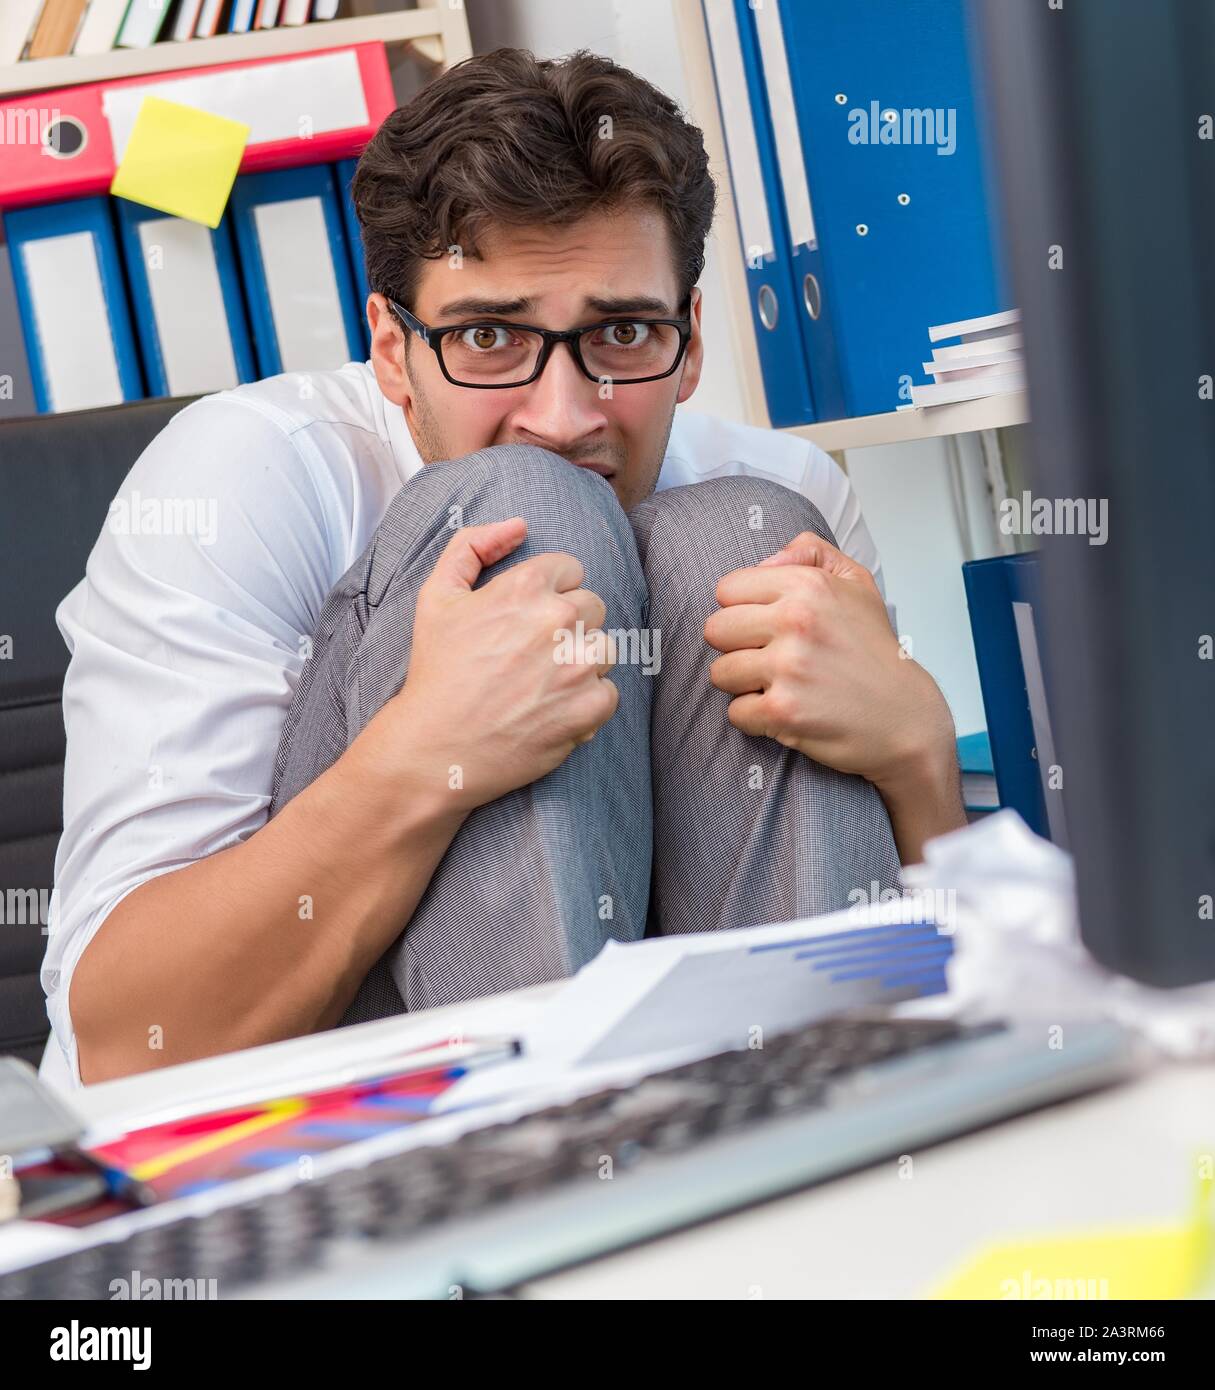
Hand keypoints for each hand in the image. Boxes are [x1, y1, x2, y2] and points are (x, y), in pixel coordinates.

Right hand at [371, 518, 617, 810]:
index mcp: (526, 587)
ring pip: (605, 649)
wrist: (434, 747)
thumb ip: (473, 545)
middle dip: (568, 628)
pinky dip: (587, 705)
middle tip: (532, 656)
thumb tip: (520, 525)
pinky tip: (552, 710)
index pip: (571, 571)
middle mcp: (557, 620)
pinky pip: (609, 693)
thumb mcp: (438, 595)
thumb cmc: (436, 671)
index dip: (548, 595)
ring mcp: (577, 665)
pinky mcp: (588, 708)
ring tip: (543, 684)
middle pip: (593, 607)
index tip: (525, 622)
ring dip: (581, 664)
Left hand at [704, 530, 955, 793]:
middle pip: (715, 630)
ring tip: (777, 685)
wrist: (906, 717)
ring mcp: (788, 668)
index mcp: (808, 585)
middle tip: (766, 658)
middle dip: (735, 647)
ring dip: (743, 684)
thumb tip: (766, 560)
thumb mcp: (856, 583)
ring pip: (720, 673)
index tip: (763, 626)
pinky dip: (754, 718)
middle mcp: (796, 621)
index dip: (741, 610)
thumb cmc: (876, 653)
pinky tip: (783, 712)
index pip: (727, 589)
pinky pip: (735, 712)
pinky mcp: (783, 712)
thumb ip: (810, 552)